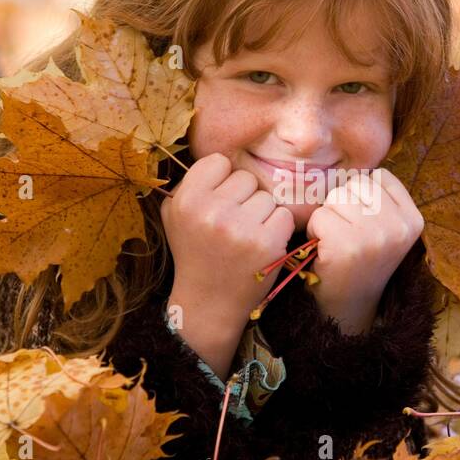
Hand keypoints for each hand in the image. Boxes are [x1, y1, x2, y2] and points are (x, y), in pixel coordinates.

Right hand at [161, 153, 295, 372]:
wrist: (208, 302)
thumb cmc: (194, 252)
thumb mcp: (175, 216)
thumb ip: (188, 183)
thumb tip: (215, 157)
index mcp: (187, 200)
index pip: (219, 162)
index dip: (222, 181)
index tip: (218, 201)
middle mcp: (212, 212)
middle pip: (246, 178)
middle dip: (243, 198)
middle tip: (232, 224)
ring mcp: (241, 228)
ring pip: (266, 197)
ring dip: (261, 214)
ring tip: (244, 236)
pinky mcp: (267, 244)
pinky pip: (284, 215)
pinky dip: (277, 229)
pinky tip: (261, 245)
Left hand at [305, 168, 424, 333]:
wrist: (348, 308)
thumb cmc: (360, 260)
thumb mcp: (386, 228)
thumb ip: (380, 197)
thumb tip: (354, 164)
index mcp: (414, 220)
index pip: (380, 177)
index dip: (362, 195)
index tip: (363, 223)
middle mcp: (400, 227)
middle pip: (357, 184)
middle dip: (344, 205)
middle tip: (348, 235)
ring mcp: (376, 237)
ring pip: (337, 197)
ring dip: (328, 217)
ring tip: (337, 242)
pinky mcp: (348, 246)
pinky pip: (321, 216)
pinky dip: (316, 231)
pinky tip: (326, 251)